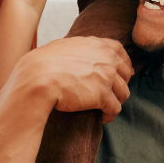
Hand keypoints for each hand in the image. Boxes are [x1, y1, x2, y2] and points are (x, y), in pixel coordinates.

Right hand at [13, 36, 132, 123]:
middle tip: (113, 93)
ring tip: (106, 108)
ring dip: (116, 101)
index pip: (118, 50)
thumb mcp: (62, 47)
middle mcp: (106, 58)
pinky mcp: (103, 95)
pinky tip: (102, 118)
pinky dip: (110, 115)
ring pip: (123, 92)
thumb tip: (75, 54)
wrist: (38, 77)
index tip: (121, 72)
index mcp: (96, 44)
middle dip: (121, 83)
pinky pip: (115, 108)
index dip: (123, 62)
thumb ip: (77, 49)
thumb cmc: (42, 63)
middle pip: (125, 72)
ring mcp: (107, 76)